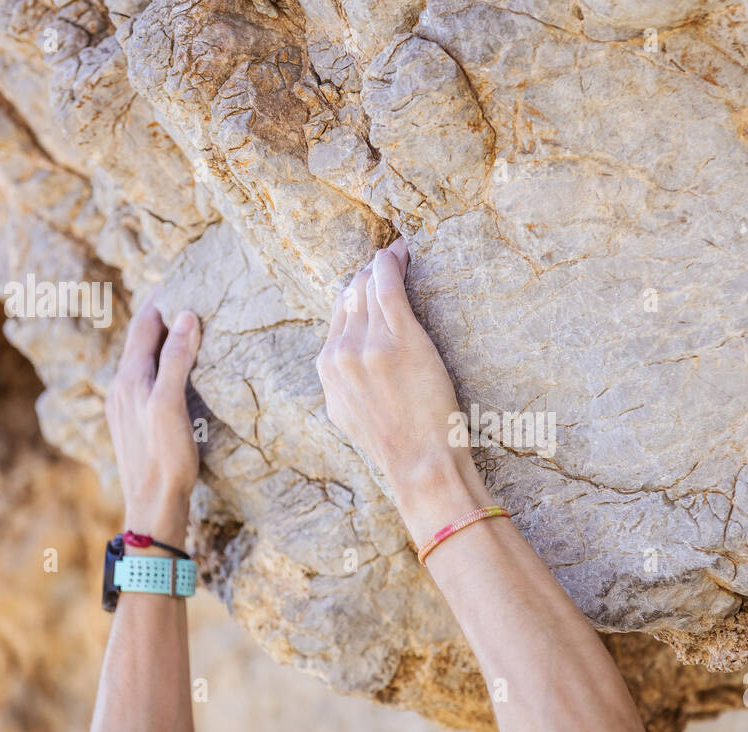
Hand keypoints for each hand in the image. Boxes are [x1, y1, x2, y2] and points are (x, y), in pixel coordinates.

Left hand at [105, 293, 201, 544]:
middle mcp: (121, 388)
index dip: (161, 301)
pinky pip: (145, 379)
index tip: (179, 279)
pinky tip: (173, 370)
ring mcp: (124, 406)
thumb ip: (175, 360)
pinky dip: (160, 363)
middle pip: (140, 341)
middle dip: (160, 317)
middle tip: (183, 296)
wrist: (153, 505)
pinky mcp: (134, 422)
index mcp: (129, 379)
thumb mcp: (171, 404)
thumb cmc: (166, 457)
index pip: (145, 326)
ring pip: (141, 360)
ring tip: (182, 326)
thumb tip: (185, 316)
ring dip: (160, 341)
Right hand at [316, 239, 493, 540]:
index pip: (336, 318)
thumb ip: (343, 386)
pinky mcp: (399, 337)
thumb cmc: (399, 446)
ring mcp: (367, 344)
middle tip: (387, 260)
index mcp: (327, 372)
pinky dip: (392, 264)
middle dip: (365, 276)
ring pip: (367, 288)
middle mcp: (339, 354)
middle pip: (348, 298)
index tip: (368, 281)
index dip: (352, 295)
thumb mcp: (351, 417)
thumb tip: (347, 369)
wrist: (420, 463)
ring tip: (397, 253)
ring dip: (381, 265)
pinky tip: (402, 252)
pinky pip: (388, 285)